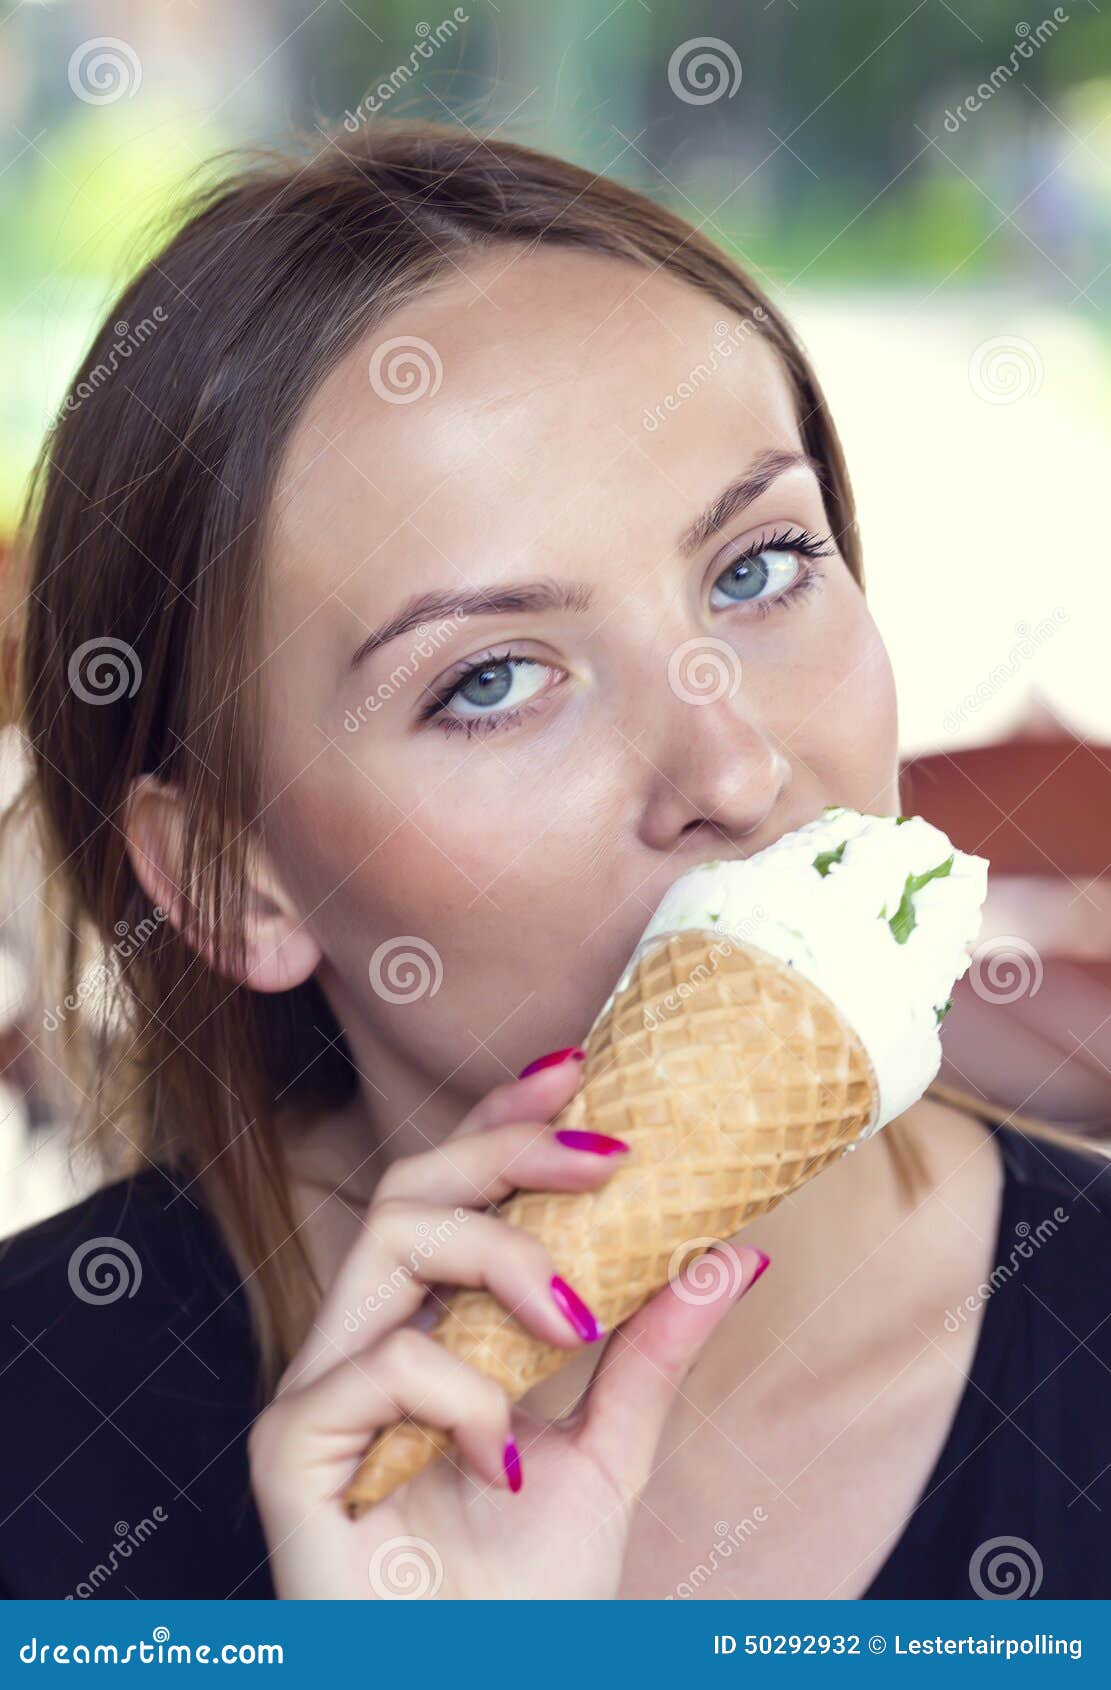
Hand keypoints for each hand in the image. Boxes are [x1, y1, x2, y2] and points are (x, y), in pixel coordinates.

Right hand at [248, 1053, 768, 1598]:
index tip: (580, 1068)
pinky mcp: (290, 1453)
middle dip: (508, 1148)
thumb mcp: (609, 1451)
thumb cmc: (525, 1597)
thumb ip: (653, 1351)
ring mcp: (321, 1393)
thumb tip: (735, 1253)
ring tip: (576, 1324)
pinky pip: (378, 1367)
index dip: (503, 1122)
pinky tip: (508, 1460)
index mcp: (427, 1333)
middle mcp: (365, 1345)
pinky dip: (462, 1396)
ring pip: (388, 1240)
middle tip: (608, 1153)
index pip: (452, 1192)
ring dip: (503, 1259)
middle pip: (410, 1187)